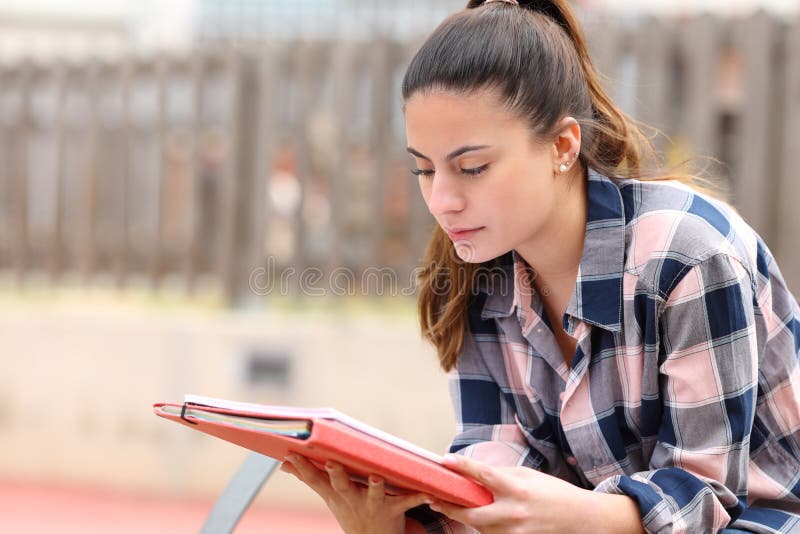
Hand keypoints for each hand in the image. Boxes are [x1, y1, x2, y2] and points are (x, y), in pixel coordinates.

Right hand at [281, 454, 432, 533]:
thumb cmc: (351, 511)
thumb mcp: (328, 496)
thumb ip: (309, 477)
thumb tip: (284, 463)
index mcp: (336, 494)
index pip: (315, 479)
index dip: (302, 467)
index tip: (292, 453)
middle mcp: (352, 499)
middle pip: (342, 486)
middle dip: (337, 475)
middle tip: (332, 463)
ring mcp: (373, 505)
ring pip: (375, 494)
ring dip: (376, 486)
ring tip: (377, 477)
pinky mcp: (395, 509)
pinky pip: (408, 501)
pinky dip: (419, 496)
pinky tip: (429, 492)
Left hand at [428, 454, 595, 533]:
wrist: (580, 518)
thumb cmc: (554, 493)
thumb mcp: (528, 476)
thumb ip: (502, 475)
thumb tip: (476, 473)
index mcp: (517, 488)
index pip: (484, 474)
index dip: (463, 466)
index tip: (445, 460)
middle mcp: (514, 512)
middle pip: (472, 513)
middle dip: (450, 507)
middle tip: (435, 499)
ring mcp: (516, 532)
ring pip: (480, 528)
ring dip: (468, 518)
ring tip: (458, 507)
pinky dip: (485, 529)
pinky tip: (484, 519)